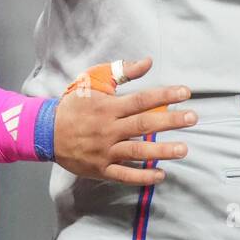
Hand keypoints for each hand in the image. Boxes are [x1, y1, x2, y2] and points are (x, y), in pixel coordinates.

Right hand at [52, 57, 196, 185]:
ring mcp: (105, 151)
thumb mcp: (93, 81)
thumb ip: (122, 71)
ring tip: (183, 150)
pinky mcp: (100, 168)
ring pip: (137, 152)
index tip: (185, 92)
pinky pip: (124, 175)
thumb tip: (148, 62)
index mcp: (108, 107)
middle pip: (144, 125)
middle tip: (193, 118)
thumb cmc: (74, 104)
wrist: (46, 131)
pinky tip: (160, 175)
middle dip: (171, 122)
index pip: (142, 100)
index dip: (164, 95)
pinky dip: (142, 177)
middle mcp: (108, 129)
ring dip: (162, 152)